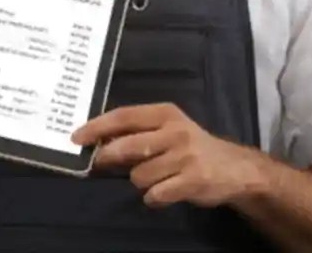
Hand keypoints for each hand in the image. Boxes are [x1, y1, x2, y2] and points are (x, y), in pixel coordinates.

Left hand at [73, 103, 264, 208]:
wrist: (236, 168)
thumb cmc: (191, 146)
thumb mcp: (167, 129)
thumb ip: (137, 132)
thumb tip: (97, 141)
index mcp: (165, 113)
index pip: (123, 116)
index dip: (96, 127)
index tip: (76, 138)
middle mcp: (175, 132)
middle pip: (127, 146)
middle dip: (108, 157)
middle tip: (100, 163)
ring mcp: (184, 157)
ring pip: (138, 175)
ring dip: (140, 180)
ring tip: (156, 177)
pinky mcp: (192, 181)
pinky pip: (155, 195)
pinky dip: (154, 198)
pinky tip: (165, 192)